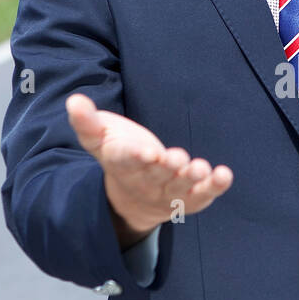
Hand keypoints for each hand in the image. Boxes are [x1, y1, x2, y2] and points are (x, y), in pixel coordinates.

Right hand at [66, 93, 233, 240]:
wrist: (133, 199)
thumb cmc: (118, 155)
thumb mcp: (98, 138)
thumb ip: (86, 121)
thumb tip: (74, 101)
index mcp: (122, 164)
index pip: (126, 161)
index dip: (136, 156)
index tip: (146, 151)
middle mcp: (146, 180)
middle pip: (156, 174)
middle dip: (166, 166)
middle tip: (176, 157)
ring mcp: (169, 191)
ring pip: (180, 186)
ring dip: (191, 177)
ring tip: (200, 167)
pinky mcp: (189, 197)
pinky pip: (203, 194)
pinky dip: (214, 186)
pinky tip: (224, 175)